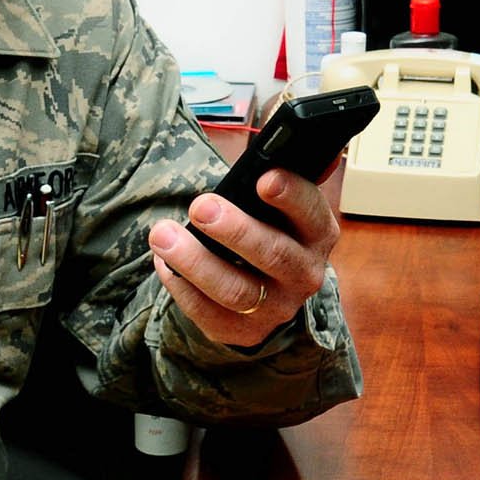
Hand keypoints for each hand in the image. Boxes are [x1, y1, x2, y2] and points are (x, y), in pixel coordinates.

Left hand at [149, 168, 339, 345]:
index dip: (291, 196)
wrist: (270, 288)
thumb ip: (290, 173)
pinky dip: (182, 288)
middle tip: (200, 206)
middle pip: (273, 255)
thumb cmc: (268, 228)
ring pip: (236, 291)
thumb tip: (317, 149)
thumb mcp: (283, 204)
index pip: (311, 212)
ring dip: (195, 262)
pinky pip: (209, 313)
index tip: (263, 179)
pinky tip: (163, 263)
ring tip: (162, 235)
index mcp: (317, 233)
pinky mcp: (244, 331)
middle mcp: (304, 274)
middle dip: (235, 230)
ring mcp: (276, 308)